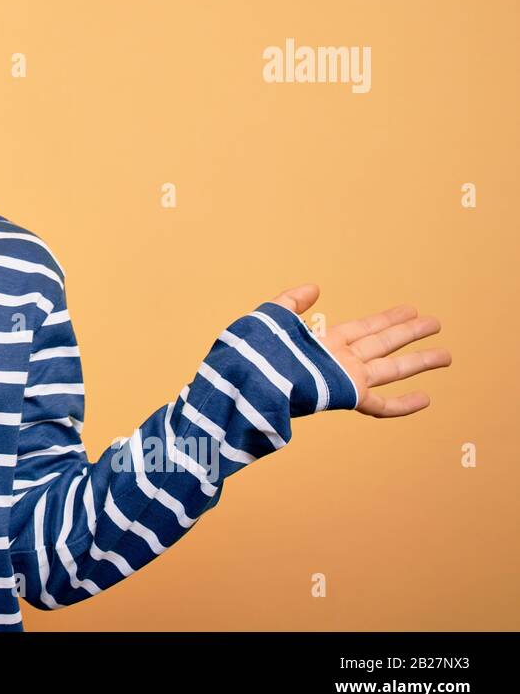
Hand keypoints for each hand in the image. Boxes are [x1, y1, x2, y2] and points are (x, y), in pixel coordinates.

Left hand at [271, 283, 451, 417]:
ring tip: (446, 355)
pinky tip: (425, 399)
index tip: (409, 309)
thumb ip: (291, 302)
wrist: (246, 378)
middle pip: (383, 343)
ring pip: (391, 368)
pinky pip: (379, 405)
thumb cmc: (253, 351)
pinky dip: (402, 404)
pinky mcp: (343, 397)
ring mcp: (344, 378)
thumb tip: (315, 288)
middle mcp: (340, 359)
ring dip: (419, 361)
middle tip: (434, 322)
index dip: (387, 319)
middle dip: (409, 333)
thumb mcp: (270, 318)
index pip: (364, 328)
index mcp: (325, 341)